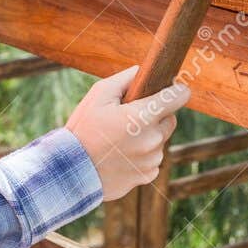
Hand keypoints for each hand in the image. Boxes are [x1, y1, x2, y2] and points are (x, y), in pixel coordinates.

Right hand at [64, 65, 189, 201]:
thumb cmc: (83, 130)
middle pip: (170, 120)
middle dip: (156, 116)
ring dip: (148, 137)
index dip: (177, 91)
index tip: (174, 89)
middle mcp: (152, 139)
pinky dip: (143, 156)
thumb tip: (142, 72)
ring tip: (121, 140)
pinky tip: (122, 156)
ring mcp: (151, 159)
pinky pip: (153, 160)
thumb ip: (124, 80)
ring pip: (160, 141)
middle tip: (131, 118)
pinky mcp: (147, 175)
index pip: (177, 98)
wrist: (71, 171)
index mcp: (142, 116)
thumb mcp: (98, 96)